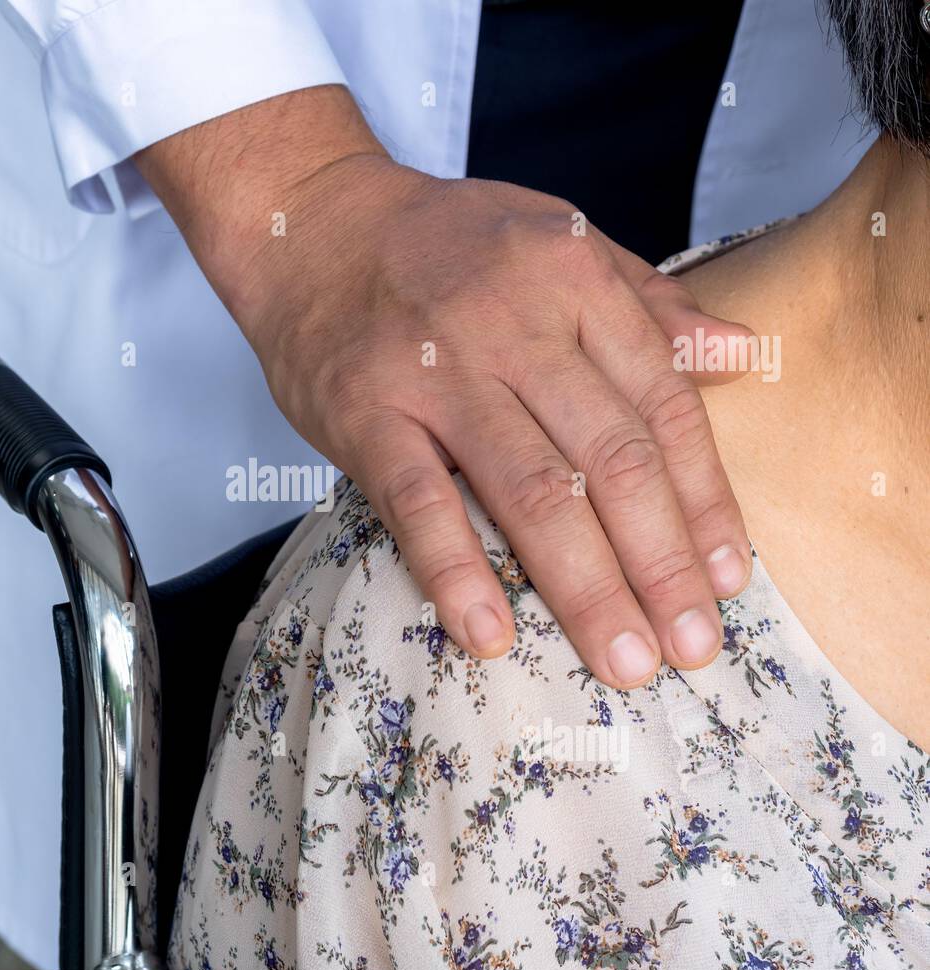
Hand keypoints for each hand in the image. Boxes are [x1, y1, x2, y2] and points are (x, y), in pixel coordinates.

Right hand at [137, 87, 752, 687]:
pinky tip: (491, 636)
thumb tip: (743, 356)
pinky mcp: (364, 414)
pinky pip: (419, 504)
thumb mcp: (560, 239)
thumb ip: (650, 302)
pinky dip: (457, 573)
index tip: (725, 579)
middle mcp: (515, 325)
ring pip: (530, 493)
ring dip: (584, 588)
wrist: (310, 225)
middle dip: (659, 564)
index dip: (703, 501)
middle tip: (689, 647)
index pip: (663, 406)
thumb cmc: (443, 243)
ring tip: (622, 661)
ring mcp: (436, 373)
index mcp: (576, 281)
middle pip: (610, 461)